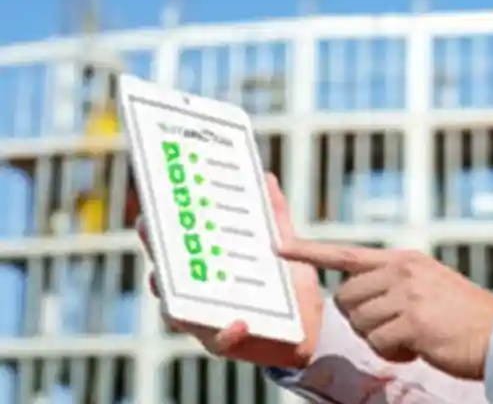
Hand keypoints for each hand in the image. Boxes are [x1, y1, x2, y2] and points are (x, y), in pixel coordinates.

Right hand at [136, 173, 324, 369]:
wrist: (313, 327)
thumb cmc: (291, 285)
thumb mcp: (286, 245)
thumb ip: (276, 216)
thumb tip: (267, 178)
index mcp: (209, 266)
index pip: (176, 246)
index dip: (157, 229)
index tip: (149, 207)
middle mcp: (200, 292)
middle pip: (164, 274)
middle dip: (155, 251)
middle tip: (150, 230)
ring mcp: (207, 319)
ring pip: (175, 311)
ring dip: (173, 297)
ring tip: (177, 281)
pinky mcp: (227, 342)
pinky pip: (220, 341)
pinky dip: (227, 332)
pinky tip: (240, 323)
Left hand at [277, 238, 492, 380]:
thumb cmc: (463, 317)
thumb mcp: (428, 285)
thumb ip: (395, 283)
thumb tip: (358, 297)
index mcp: (404, 260)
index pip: (347, 254)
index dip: (309, 251)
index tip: (279, 246)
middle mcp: (402, 271)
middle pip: (345, 298)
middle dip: (361, 320)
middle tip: (395, 327)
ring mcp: (407, 295)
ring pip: (359, 323)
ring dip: (380, 339)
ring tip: (414, 336)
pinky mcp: (413, 321)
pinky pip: (379, 344)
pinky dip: (396, 353)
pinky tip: (421, 347)